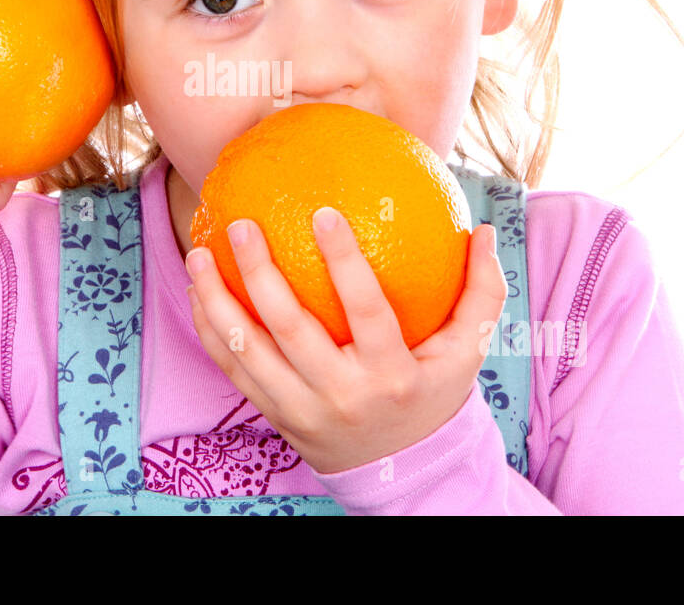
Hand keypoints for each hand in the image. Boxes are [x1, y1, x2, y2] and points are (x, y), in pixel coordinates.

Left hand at [184, 208, 507, 474]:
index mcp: (392, 374)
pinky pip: (234, 370)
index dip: (345, 263)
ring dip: (218, 301)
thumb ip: (481, 292)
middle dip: (260, 273)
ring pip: (249, 351)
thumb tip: (485, 229)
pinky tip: (200, 291)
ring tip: (198, 256)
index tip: (323, 213)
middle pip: (292, 329)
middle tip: (241, 225)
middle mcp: (343, 394)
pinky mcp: (276, 415)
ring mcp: (303, 409)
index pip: (366, 311)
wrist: (400, 470)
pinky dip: (211, 330)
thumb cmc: (432, 391)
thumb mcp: (467, 352)